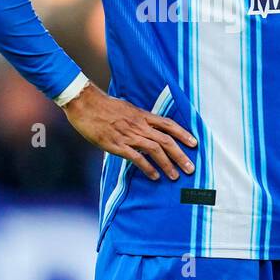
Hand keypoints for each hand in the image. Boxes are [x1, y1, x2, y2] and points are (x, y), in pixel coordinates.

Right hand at [62, 83, 196, 180]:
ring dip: (167, 164)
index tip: (194, 143)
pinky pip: (136, 158)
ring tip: (175, 176)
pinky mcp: (116, 144)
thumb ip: (137, 118)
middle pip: (166, 140)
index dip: (183, 134)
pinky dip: (147, 168)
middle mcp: (139, 125)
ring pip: (155, 150)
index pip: (168, 124)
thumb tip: (146, 126)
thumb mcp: (126, 108)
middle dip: (180, 155)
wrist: (84, 103)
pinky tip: (154, 176)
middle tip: (190, 168)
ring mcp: (128, 135)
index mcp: (142, 115)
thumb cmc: (103, 105)